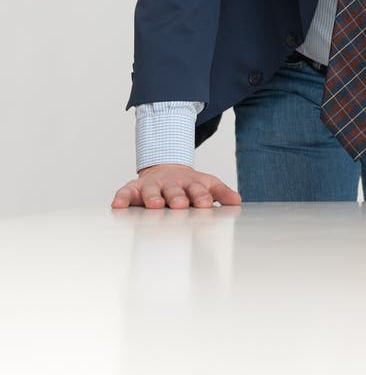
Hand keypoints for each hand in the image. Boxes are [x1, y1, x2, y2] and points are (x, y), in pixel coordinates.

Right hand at [111, 164, 241, 208]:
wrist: (166, 169)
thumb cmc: (188, 185)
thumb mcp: (208, 184)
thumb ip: (221, 193)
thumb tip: (237, 201)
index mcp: (191, 184)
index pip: (198, 190)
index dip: (202, 197)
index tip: (206, 204)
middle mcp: (171, 184)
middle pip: (174, 190)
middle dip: (177, 197)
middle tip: (180, 204)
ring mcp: (153, 185)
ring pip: (152, 191)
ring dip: (152, 198)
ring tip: (153, 205)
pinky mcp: (135, 188)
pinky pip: (126, 193)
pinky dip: (122, 197)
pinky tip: (118, 204)